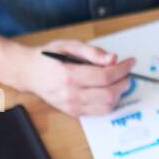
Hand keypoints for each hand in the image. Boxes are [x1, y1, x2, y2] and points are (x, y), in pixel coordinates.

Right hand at [19, 38, 137, 116]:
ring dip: (118, 94)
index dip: (123, 69)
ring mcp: (71, 105)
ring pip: (106, 107)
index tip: (130, 62)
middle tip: (127, 73)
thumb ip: (93, 52)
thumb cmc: (47, 57)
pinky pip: (98, 112)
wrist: (28, 72)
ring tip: (118, 81)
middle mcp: (70, 94)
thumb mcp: (69, 46)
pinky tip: (108, 90)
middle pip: (109, 94)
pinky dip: (108, 102)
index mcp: (69, 75)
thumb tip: (113, 59)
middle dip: (124, 83)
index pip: (105, 76)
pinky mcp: (72, 112)